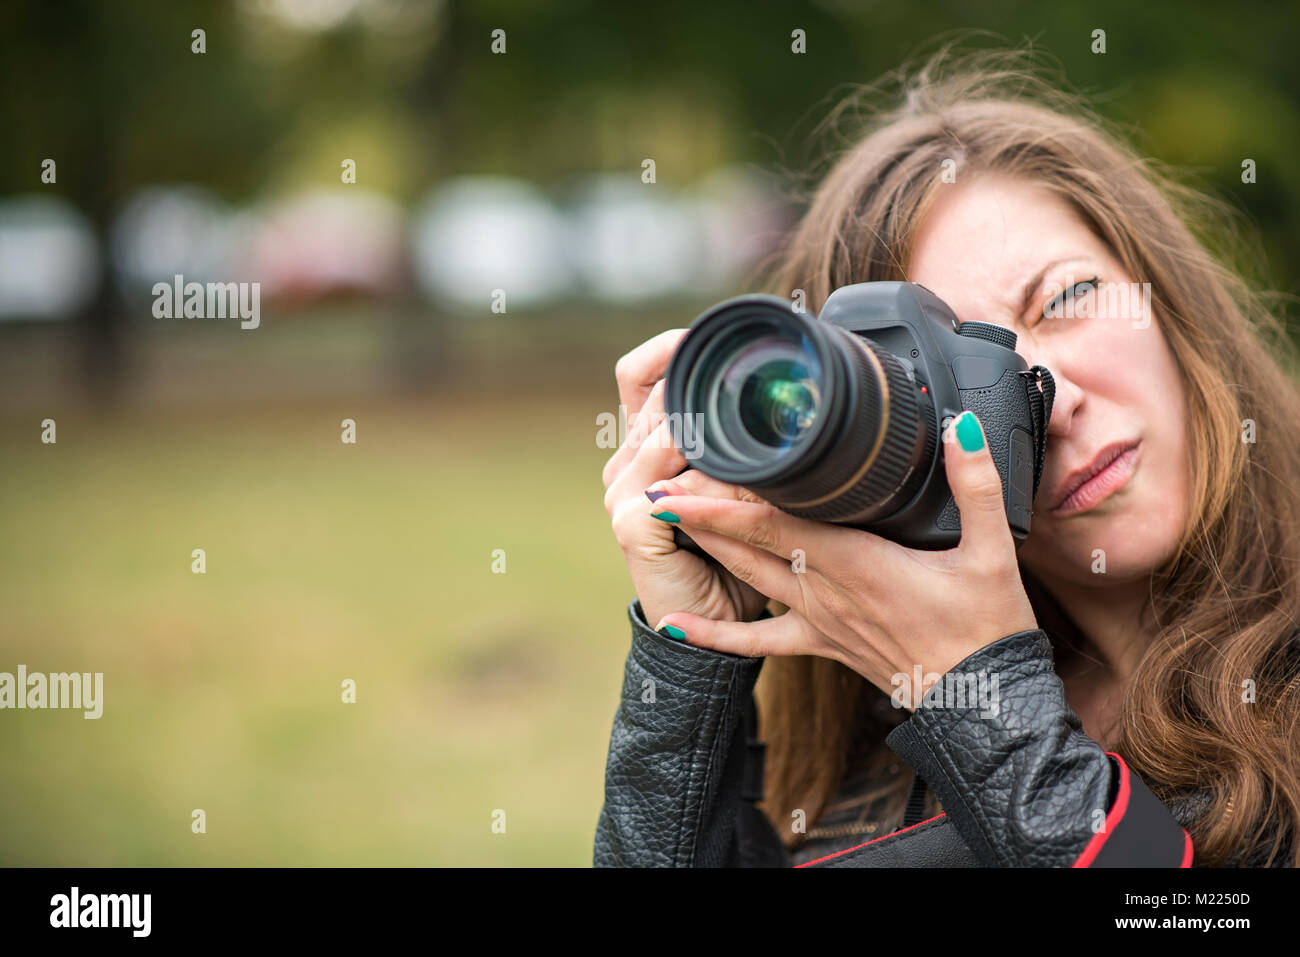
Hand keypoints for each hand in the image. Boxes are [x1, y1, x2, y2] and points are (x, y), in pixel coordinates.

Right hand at [602, 330, 770, 628]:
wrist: (715, 627)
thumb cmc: (736, 555)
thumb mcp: (742, 488)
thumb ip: (743, 448)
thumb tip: (783, 400)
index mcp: (645, 447)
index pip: (640, 373)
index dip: (670, 348)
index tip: (720, 341)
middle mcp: (625, 463)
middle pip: (659, 394)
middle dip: (710, 393)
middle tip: (766, 388)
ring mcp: (622, 493)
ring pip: (672, 432)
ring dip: (724, 442)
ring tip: (767, 454)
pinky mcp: (631, 524)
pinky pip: (676, 485)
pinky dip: (719, 485)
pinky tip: (750, 492)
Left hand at [644, 411, 1039, 703]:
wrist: (983, 706)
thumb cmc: (988, 630)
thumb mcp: (993, 552)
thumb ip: (976, 484)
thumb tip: (958, 427)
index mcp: (858, 563)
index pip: (776, 524)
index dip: (725, 499)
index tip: (683, 477)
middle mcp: (826, 591)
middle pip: (748, 545)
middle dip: (700, 513)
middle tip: (656, 481)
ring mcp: (820, 620)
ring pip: (748, 579)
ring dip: (706, 548)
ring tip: (661, 519)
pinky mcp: (823, 644)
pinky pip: (759, 641)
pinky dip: (714, 635)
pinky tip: (673, 627)